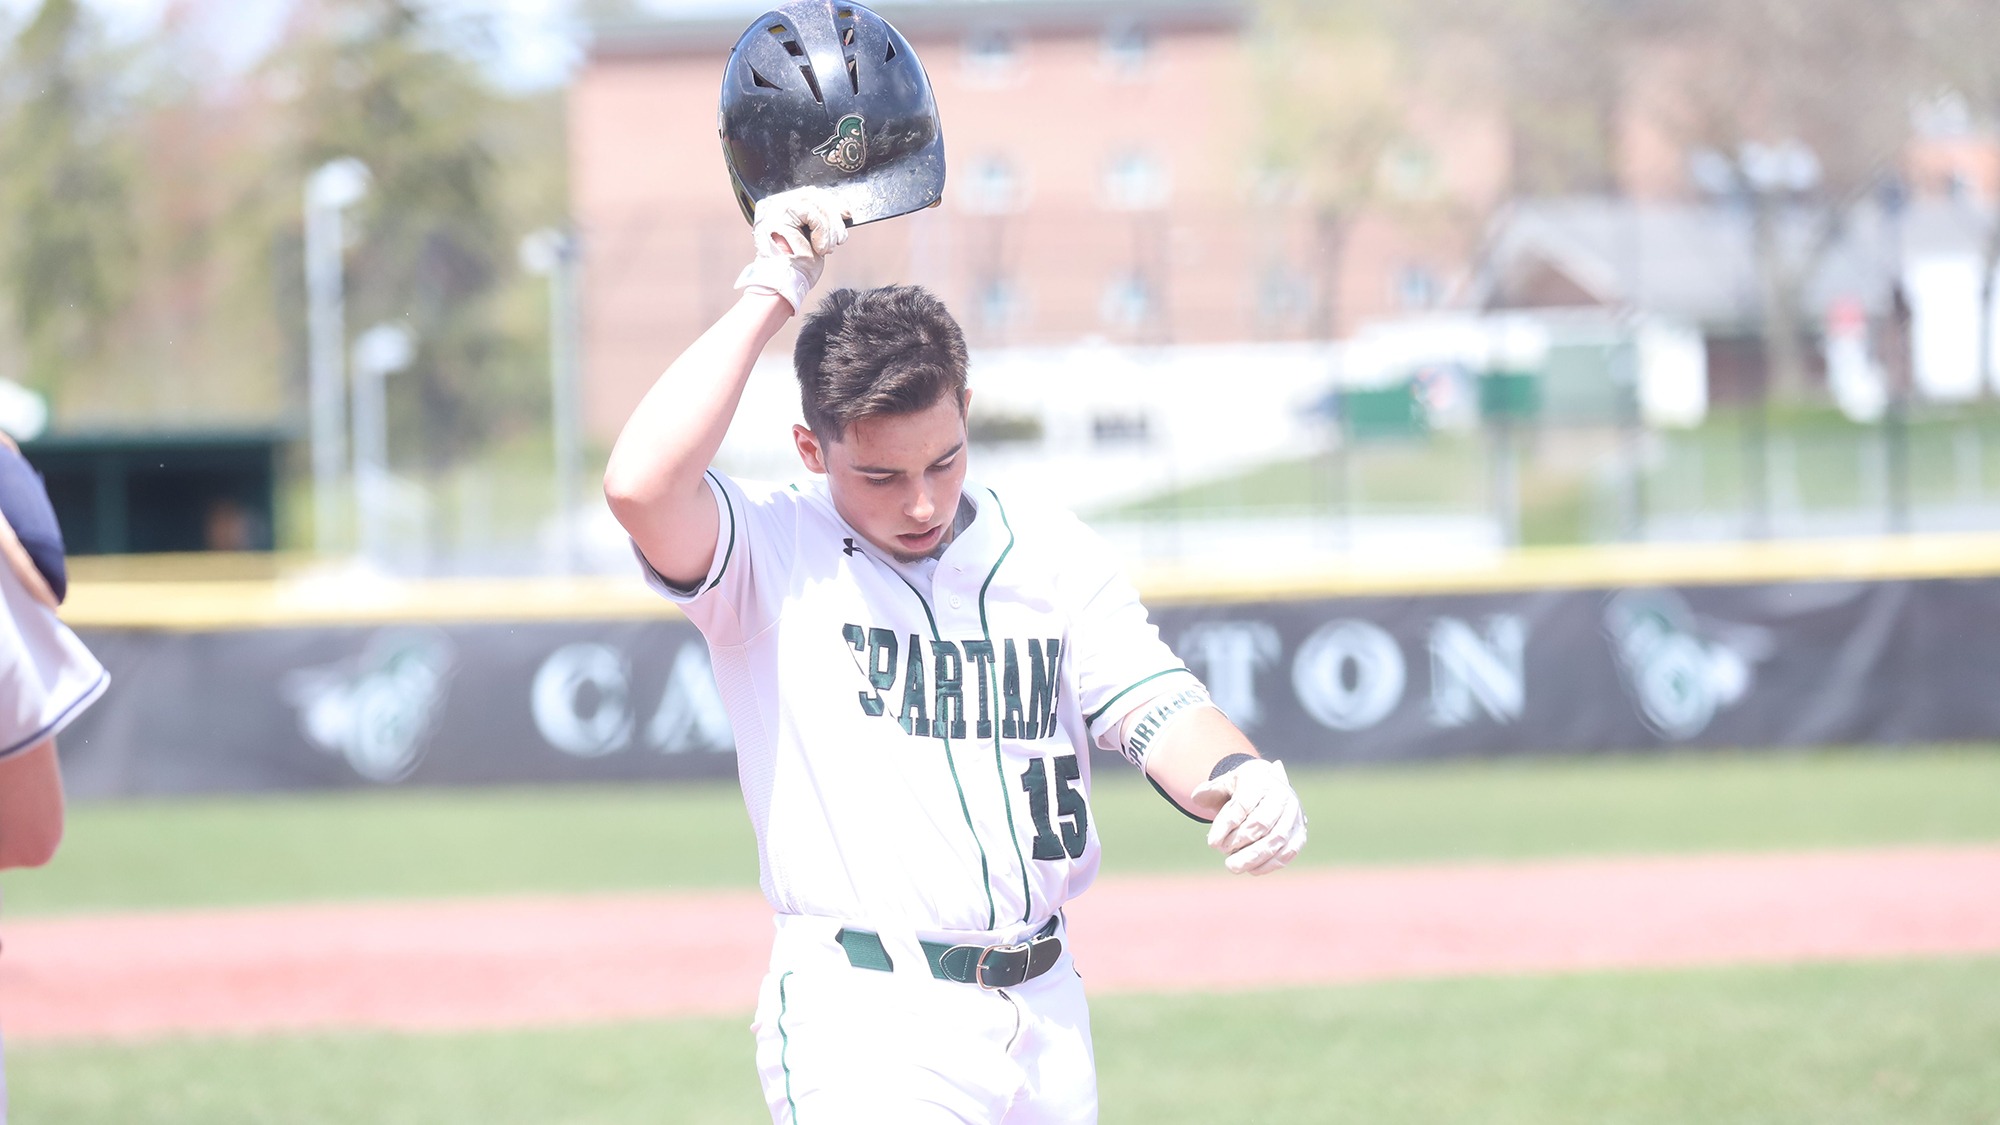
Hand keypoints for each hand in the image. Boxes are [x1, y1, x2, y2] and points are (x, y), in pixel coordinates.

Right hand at [734, 187, 849, 312]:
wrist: (785, 283)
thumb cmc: (797, 266)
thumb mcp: (813, 238)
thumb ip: (820, 221)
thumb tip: (841, 211)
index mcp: (781, 208)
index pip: (809, 194)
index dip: (831, 202)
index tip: (846, 214)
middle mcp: (775, 204)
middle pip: (814, 195)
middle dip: (833, 214)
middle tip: (840, 236)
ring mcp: (777, 207)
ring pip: (816, 204)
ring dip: (830, 228)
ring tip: (828, 248)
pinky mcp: (782, 215)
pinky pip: (813, 215)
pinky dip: (823, 232)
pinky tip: (820, 249)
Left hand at [1189, 758, 1305, 875]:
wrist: (1268, 785)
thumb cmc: (1242, 787)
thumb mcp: (1224, 783)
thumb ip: (1210, 790)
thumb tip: (1196, 797)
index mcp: (1261, 780)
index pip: (1242, 805)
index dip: (1225, 826)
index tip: (1211, 843)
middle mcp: (1282, 796)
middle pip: (1261, 823)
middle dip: (1239, 841)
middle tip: (1221, 852)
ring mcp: (1294, 815)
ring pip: (1276, 840)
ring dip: (1253, 857)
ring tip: (1232, 866)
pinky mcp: (1300, 832)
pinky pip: (1288, 852)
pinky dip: (1270, 864)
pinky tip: (1251, 870)